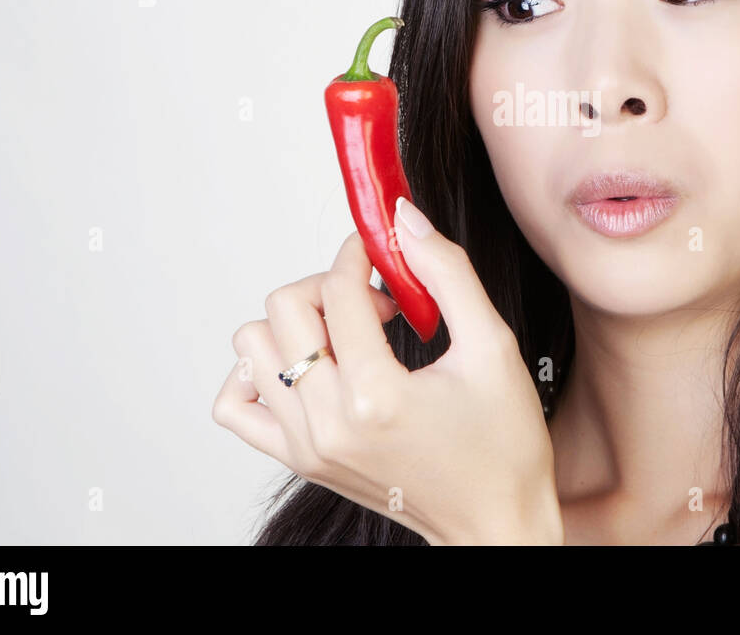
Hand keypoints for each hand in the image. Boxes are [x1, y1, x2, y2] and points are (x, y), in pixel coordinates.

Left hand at [212, 197, 563, 544]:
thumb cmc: (503, 443)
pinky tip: (307, 367)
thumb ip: (448, 272)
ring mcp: (306, 446)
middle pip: (284, 309)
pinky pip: (235, 404)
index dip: (362, 253)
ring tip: (349, 335)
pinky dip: (258, 372)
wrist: (494, 521)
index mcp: (378, 397)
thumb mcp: (492, 346)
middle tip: (377, 301)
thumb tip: (403, 218)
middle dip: (328, 284)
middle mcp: (329, 424)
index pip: (338, 290)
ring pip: (253, 347)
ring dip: (296, 324)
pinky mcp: (298, 460)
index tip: (386, 252)